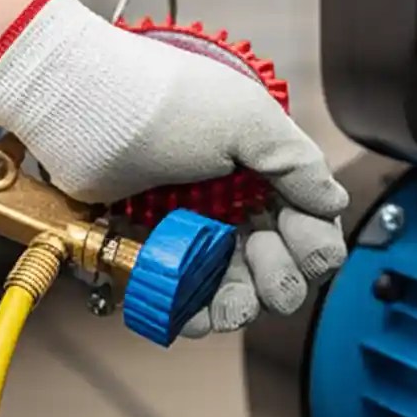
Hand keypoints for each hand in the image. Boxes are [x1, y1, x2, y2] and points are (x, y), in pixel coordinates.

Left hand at [0, 0, 349, 331]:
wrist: (83, 106)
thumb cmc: (163, 101)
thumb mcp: (248, 118)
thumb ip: (299, 163)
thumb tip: (333, 202)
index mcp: (267, 170)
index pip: (313, 225)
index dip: (313, 240)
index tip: (293, 230)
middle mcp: (237, 204)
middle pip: (281, 267)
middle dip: (280, 277)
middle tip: (259, 257)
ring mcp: (197, 231)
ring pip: (237, 290)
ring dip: (242, 304)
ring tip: (231, 307)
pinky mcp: (157, 253)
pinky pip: (187, 296)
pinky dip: (196, 312)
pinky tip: (197, 315)